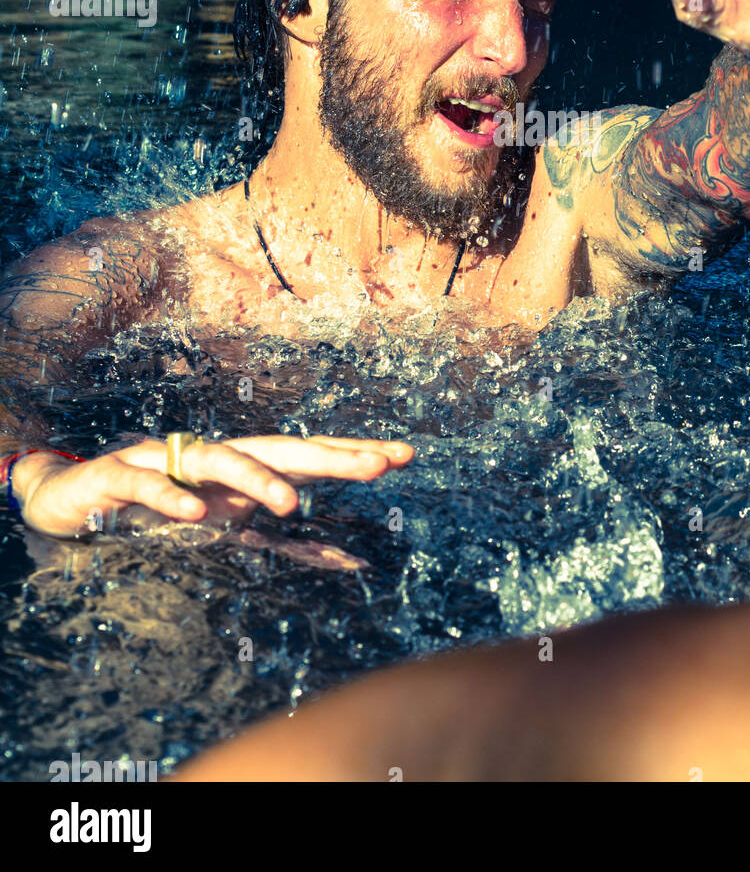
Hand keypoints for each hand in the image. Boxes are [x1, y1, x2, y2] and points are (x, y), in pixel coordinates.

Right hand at [15, 434, 412, 539]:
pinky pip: (152, 485)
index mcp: (250, 468)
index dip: (356, 455)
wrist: (82, 493)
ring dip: (257, 480)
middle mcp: (220, 456)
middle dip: (333, 456)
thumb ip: (290, 546)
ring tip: (291, 503)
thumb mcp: (237, 533)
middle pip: (283, 448)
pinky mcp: (125, 474)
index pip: (312, 455)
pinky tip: (195, 513)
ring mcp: (173, 459)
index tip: (407, 456)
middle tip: (380, 464)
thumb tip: (352, 562)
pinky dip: (172, 496)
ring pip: (222, 461)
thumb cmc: (174, 509)